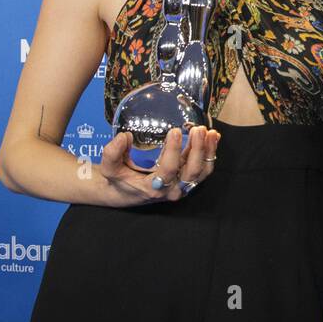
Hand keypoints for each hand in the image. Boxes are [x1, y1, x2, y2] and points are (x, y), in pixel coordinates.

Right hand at [100, 126, 219, 204]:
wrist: (124, 192)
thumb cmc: (118, 179)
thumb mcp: (109, 168)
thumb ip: (112, 153)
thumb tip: (124, 136)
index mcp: (153, 188)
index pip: (169, 171)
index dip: (174, 151)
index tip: (175, 131)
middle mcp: (172, 190)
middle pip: (192, 172)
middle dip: (197, 150)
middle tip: (198, 129)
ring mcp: (182, 186)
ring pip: (202, 171)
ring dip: (208, 151)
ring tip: (211, 132)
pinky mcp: (188, 180)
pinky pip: (204, 169)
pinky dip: (210, 153)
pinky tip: (213, 137)